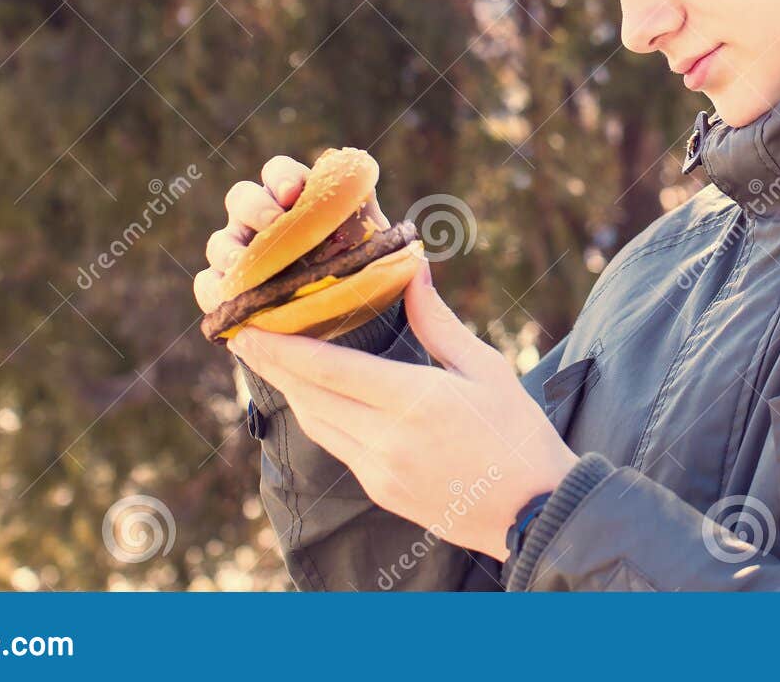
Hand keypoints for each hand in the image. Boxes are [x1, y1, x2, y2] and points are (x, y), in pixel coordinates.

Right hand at [193, 153, 387, 312]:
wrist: (344, 319)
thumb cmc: (354, 267)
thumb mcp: (366, 239)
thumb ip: (364, 209)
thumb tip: (363, 180)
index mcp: (292, 199)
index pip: (278, 173)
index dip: (282, 177)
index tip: (294, 193)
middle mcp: (258, 221)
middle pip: (241, 198)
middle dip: (255, 207)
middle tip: (275, 223)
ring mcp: (238, 254)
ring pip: (219, 242)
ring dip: (230, 251)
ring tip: (248, 266)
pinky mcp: (227, 291)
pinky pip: (208, 286)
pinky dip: (215, 290)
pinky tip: (233, 298)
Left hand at [228, 259, 577, 561]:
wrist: (536, 511)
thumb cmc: (518, 433)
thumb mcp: (485, 367)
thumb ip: (438, 321)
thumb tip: (413, 268)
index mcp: (414, 402)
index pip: (328, 371)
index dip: (281, 349)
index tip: (247, 327)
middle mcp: (387, 441)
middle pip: (309, 398)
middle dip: (272, 365)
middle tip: (242, 334)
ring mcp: (380, 472)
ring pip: (316, 424)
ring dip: (290, 391)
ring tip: (269, 359)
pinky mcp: (381, 491)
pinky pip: (336, 445)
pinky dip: (317, 415)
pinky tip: (312, 396)